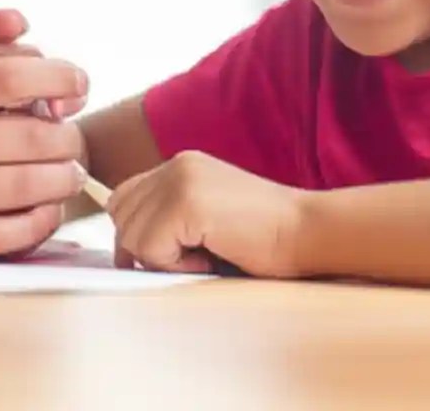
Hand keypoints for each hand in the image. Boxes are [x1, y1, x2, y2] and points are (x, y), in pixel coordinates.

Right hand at [0, 52, 90, 256]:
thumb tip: (19, 44)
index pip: (6, 76)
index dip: (56, 75)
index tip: (79, 80)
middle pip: (24, 134)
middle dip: (66, 134)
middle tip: (77, 134)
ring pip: (16, 187)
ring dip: (59, 178)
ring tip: (70, 171)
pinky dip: (31, 226)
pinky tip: (46, 213)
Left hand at [107, 151, 312, 276]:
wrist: (308, 231)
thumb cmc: (264, 237)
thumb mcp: (207, 218)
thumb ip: (168, 219)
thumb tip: (124, 250)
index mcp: (180, 165)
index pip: (123, 198)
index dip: (135, 232)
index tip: (164, 254)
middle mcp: (175, 165)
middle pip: (120, 216)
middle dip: (146, 248)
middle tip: (194, 255)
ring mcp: (180, 180)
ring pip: (131, 235)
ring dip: (164, 258)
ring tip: (206, 253)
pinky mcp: (186, 203)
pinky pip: (150, 249)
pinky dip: (176, 264)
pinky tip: (211, 256)